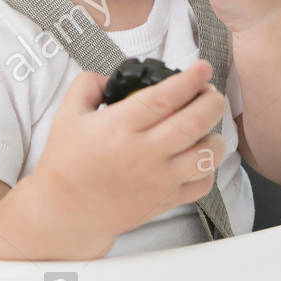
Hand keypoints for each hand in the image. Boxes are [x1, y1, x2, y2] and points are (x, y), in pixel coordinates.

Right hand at [30, 59, 226, 248]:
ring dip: (215, 136)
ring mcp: (159, 179)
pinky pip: (203, 184)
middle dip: (212, 101)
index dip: (189, 80)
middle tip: (210, 92)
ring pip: (206, 155)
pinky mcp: (165, 200)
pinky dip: (209, 169)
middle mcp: (144, 153)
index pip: (164, 98)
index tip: (202, 68)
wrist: (65, 212)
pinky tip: (198, 158)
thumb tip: (113, 78)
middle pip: (194, 122)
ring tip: (206, 127)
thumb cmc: (66, 163)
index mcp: (119, 127)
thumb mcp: (67, 114)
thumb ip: (88, 85)